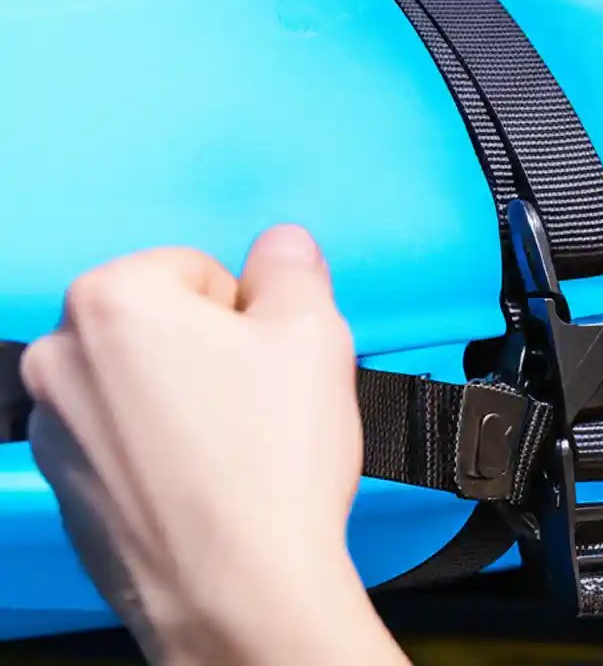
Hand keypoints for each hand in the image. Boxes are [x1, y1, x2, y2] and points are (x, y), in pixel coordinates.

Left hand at [21, 226, 406, 664]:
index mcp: (112, 299)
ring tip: (236, 450)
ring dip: (184, 398)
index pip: (197, 269)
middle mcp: (59, 356)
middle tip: (260, 402)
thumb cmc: (271, 463)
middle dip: (210, 350)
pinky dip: (160, 449)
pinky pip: (121, 439)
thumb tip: (281, 246)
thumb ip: (293, 268)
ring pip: (139, 381)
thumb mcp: (314, 333)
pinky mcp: (63, 487)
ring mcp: (53, 427)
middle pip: (159, 322)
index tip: (269, 362)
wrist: (238, 591)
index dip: (249, 313)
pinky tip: (207, 483)